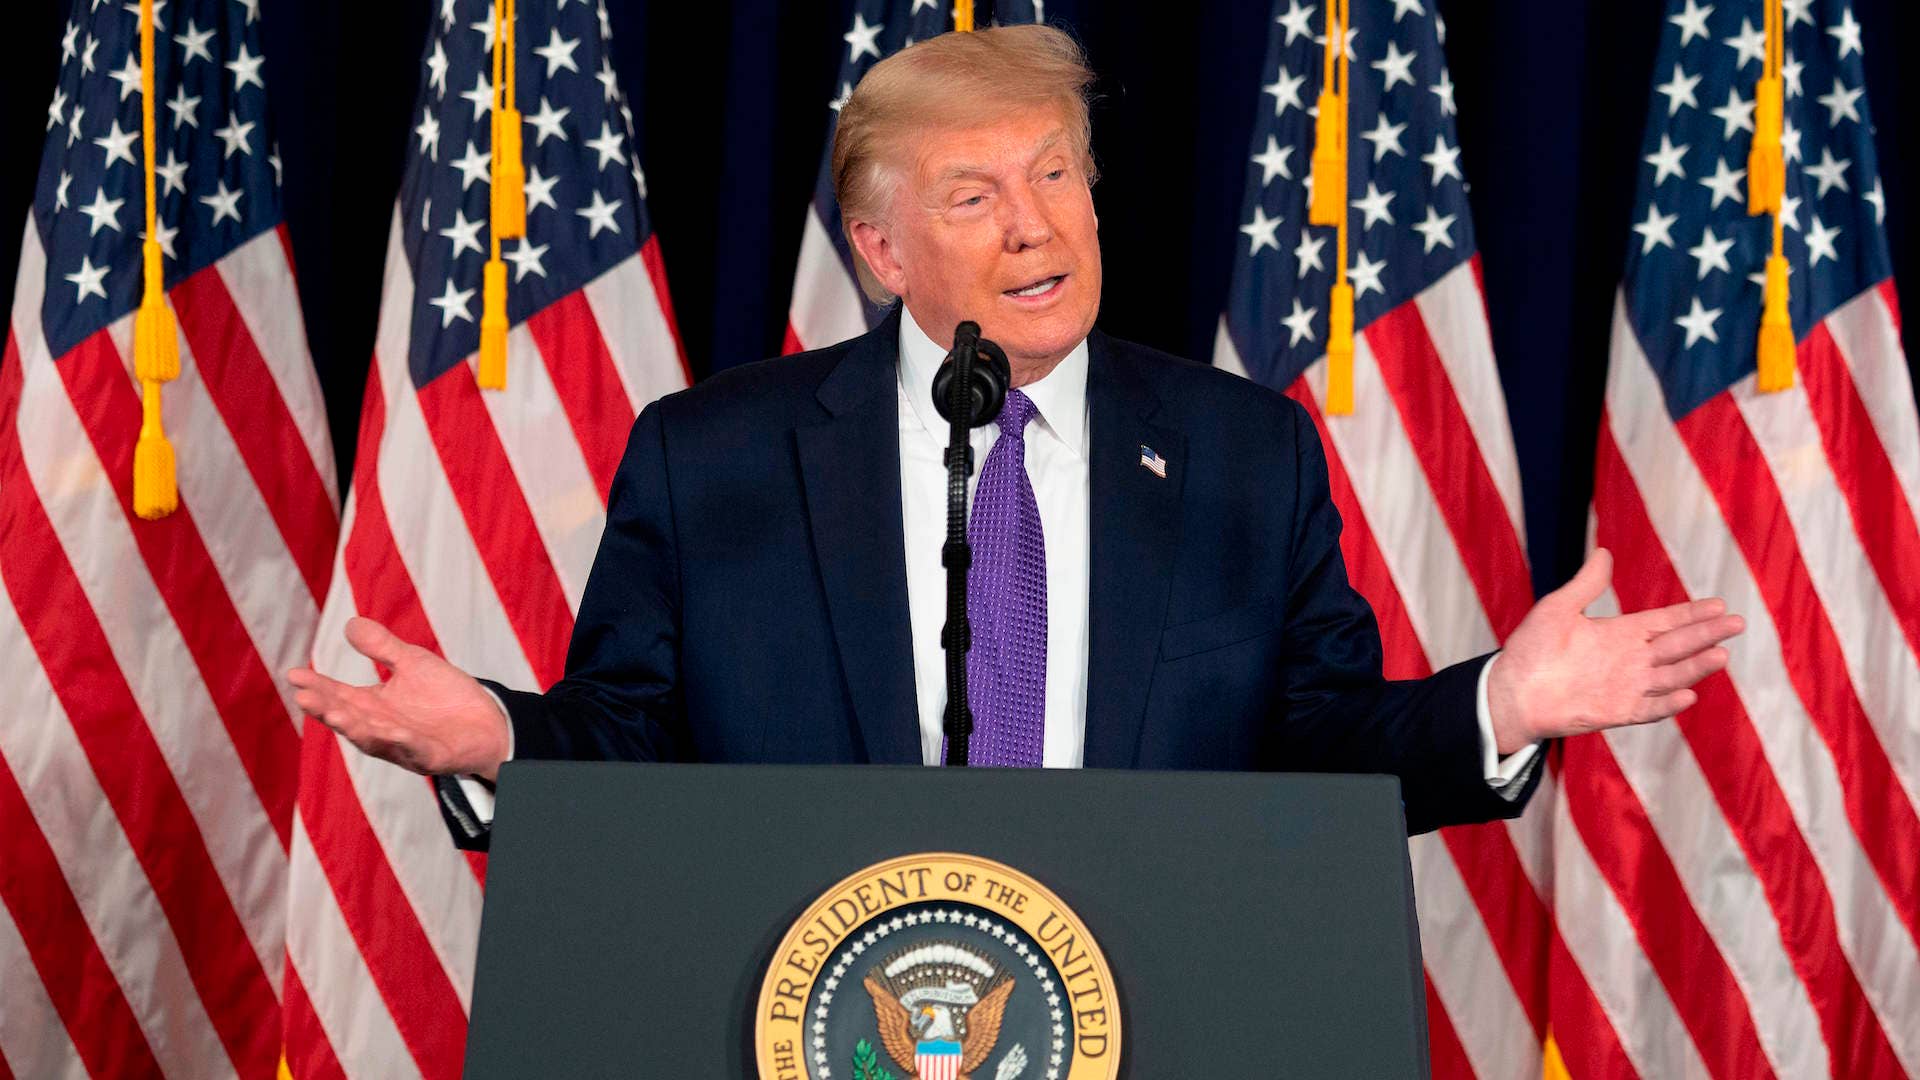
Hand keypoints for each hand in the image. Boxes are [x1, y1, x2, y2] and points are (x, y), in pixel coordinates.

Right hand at [287, 617, 511, 779]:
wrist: (488, 721)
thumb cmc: (445, 696)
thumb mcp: (412, 664)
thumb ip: (381, 648)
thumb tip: (348, 624)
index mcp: (374, 707)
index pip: (339, 696)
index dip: (317, 687)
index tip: (293, 674)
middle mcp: (382, 728)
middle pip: (350, 718)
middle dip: (328, 710)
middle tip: (304, 697)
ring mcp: (405, 745)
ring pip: (374, 739)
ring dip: (356, 728)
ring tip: (336, 715)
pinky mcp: (431, 756)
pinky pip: (413, 749)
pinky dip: (401, 741)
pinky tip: (390, 730)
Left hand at [1486, 548, 1743, 754]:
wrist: (1511, 690)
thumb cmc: (1530, 649)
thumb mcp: (1558, 609)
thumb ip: (1586, 585)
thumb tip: (1604, 552)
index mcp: (1620, 634)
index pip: (1665, 622)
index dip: (1691, 614)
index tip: (1719, 604)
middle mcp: (1630, 660)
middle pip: (1677, 645)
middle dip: (1706, 634)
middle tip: (1736, 623)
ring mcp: (1626, 687)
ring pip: (1670, 676)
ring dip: (1695, 667)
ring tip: (1721, 654)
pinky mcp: (1617, 711)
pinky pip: (1648, 708)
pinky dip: (1667, 703)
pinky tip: (1687, 695)